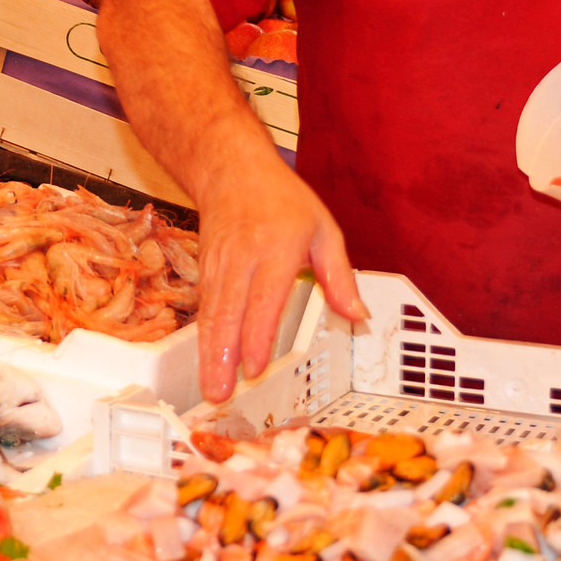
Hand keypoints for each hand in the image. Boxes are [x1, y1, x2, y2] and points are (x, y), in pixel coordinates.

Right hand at [195, 156, 366, 402]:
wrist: (230, 169)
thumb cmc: (280, 198)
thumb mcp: (323, 228)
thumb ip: (339, 276)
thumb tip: (358, 315)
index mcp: (276, 250)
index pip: (264, 299)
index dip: (257, 335)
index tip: (255, 367)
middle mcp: (242, 260)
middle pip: (229, 313)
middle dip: (224, 356)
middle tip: (221, 392)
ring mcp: (218, 265)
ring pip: (211, 315)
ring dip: (209, 354)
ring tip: (210, 387)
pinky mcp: (204, 270)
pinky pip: (204, 309)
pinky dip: (203, 339)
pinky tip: (205, 363)